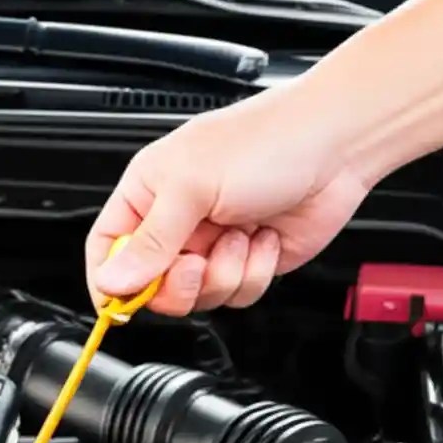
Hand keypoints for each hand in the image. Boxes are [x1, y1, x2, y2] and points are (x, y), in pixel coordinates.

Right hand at [84, 90, 372, 315]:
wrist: (336, 144)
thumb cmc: (265, 140)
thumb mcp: (193, 188)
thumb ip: (151, 241)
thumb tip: (112, 279)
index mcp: (148, 193)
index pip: (106, 248)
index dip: (109, 280)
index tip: (121, 302)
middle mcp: (177, 221)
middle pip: (151, 284)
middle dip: (178, 284)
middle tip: (196, 263)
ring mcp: (213, 244)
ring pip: (198, 296)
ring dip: (225, 272)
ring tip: (241, 232)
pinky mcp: (247, 261)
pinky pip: (236, 294)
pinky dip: (254, 271)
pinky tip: (263, 236)